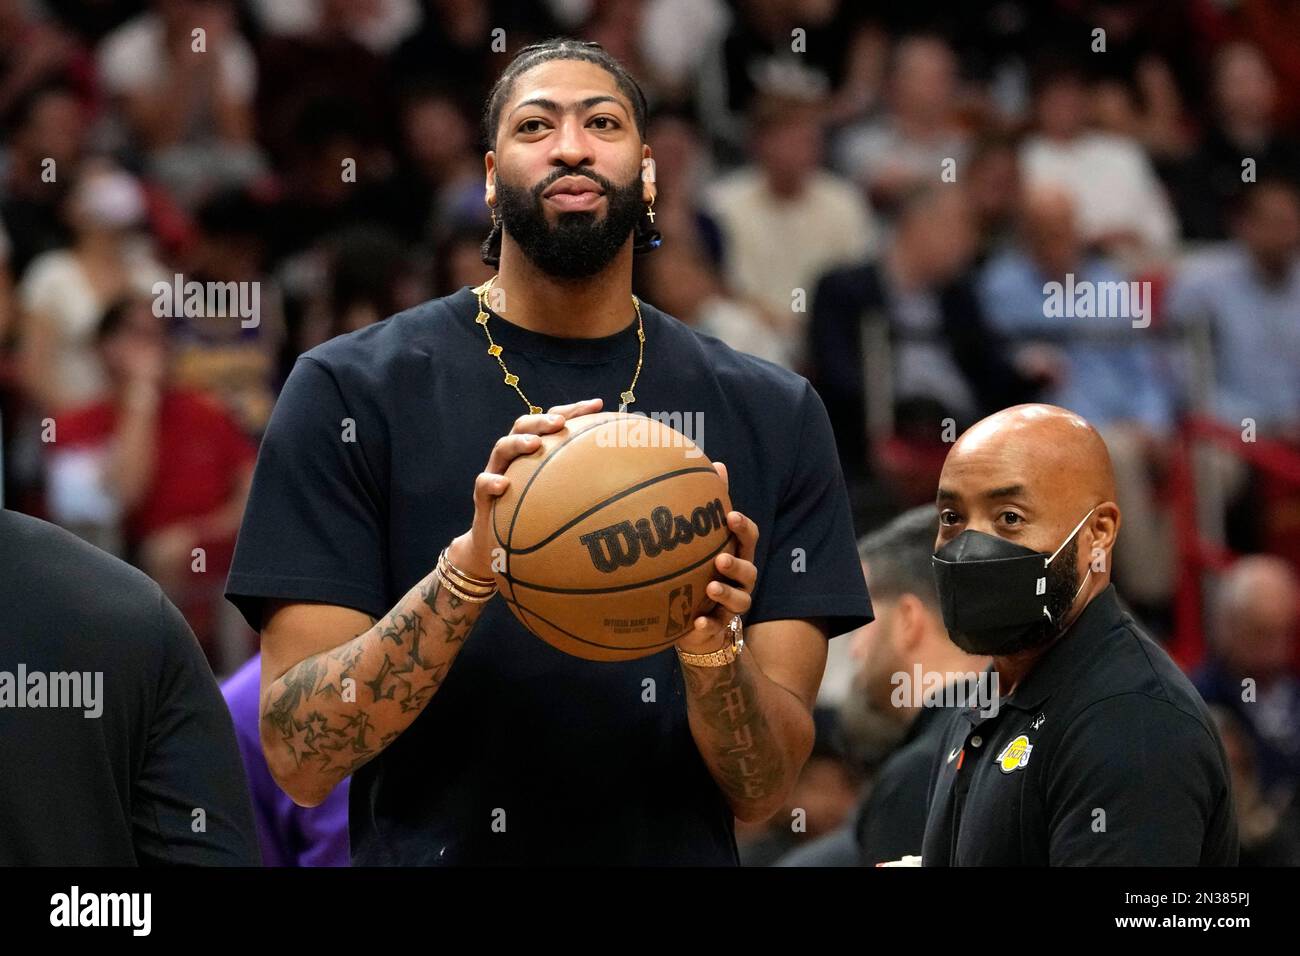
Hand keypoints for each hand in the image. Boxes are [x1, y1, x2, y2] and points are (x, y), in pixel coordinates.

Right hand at [447, 398, 605, 579]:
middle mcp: (516, 458)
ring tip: (535, 444)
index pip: (553, 422)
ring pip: (502, 448)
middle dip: (543, 420)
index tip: (598, 405)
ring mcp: (497, 472)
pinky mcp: (482, 496)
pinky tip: (503, 484)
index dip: (574, 411)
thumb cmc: (536, 521)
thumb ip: (585, 486)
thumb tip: (628, 482)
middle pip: (525, 426)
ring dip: (518, 442)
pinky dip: (491, 482)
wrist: (497, 549)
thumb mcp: (563, 502)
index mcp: (536, 453)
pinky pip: (482, 484)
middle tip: (561, 424)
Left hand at [676, 461, 758, 654]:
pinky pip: (715, 628)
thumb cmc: (700, 572)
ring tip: (710, 587)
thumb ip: (709, 506)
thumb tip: (717, 463)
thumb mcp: (704, 541)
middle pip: (749, 570)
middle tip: (721, 558)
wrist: (697, 622)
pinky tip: (695, 623)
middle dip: (737, 564)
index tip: (731, 516)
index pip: (748, 538)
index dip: (743, 527)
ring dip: (726, 593)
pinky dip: (707, 626)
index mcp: (737, 555)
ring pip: (739, 600)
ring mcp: (731, 605)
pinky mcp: (718, 627)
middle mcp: (741, 580)